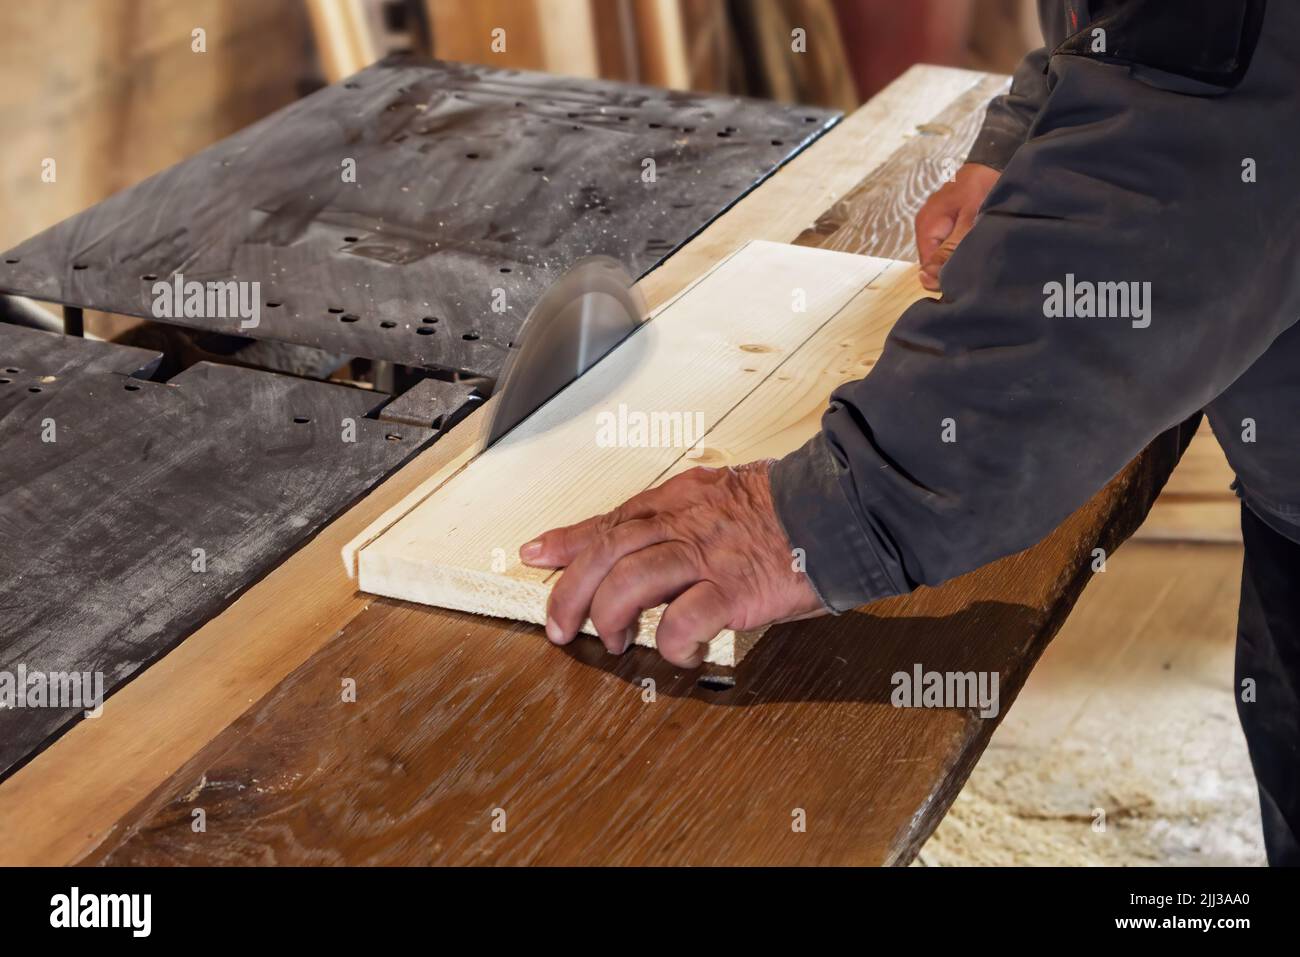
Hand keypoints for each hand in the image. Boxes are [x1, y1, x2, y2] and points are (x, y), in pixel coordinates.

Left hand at [518, 461, 822, 667]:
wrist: (840, 509)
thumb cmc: (787, 510)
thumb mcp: (720, 498)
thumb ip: (681, 517)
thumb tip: (646, 538)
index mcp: (680, 500)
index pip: (611, 519)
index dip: (568, 540)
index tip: (536, 554)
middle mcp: (686, 523)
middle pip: (608, 550)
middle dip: (572, 590)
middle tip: (559, 624)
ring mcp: (708, 555)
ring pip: (633, 579)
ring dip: (610, 614)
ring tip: (610, 641)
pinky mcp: (735, 589)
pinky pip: (686, 618)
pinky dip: (671, 641)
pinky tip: (674, 653)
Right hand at [914, 162, 1000, 290]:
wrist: (995, 161)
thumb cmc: (983, 186)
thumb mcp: (969, 221)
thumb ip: (950, 249)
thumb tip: (927, 277)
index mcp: (927, 226)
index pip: (928, 266)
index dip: (945, 275)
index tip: (968, 274)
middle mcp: (927, 226)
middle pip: (934, 260)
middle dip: (953, 264)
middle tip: (978, 259)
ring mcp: (936, 223)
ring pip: (944, 252)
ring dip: (959, 255)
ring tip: (980, 247)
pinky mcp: (947, 220)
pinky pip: (950, 241)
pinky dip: (963, 244)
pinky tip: (977, 240)